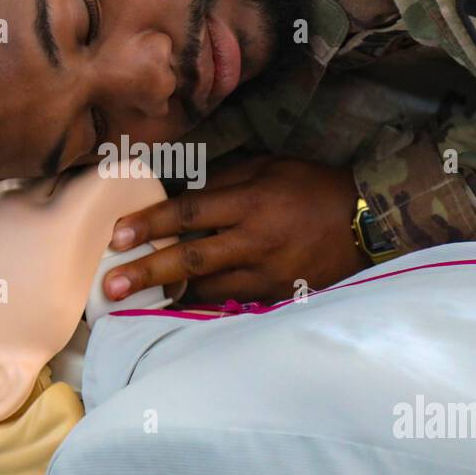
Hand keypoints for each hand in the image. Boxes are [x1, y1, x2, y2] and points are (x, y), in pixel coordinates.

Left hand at [104, 156, 366, 304]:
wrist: (366, 221)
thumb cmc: (312, 186)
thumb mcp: (270, 167)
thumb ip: (224, 180)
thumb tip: (179, 193)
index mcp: (252, 200)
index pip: (191, 211)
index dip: (151, 224)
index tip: (117, 236)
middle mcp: (256, 239)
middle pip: (192, 258)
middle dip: (148, 272)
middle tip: (110, 286)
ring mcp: (267, 272)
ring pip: (208, 288)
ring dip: (167, 295)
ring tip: (131, 303)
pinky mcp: (277, 293)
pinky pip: (231, 300)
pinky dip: (201, 304)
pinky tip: (174, 307)